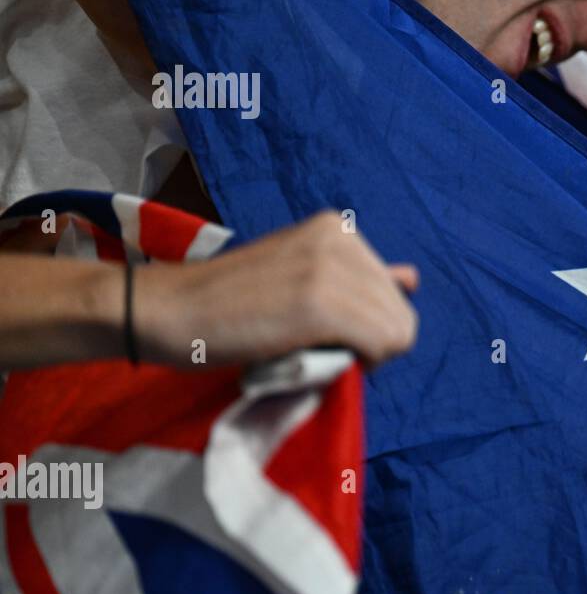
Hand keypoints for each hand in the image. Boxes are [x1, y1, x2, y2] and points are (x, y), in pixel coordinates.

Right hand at [135, 212, 419, 367]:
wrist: (168, 310)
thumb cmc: (230, 302)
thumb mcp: (301, 273)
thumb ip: (359, 277)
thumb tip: (412, 277)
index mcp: (336, 229)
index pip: (394, 292)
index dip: (366, 325)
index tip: (325, 332)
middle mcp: (339, 239)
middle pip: (401, 312)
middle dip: (373, 343)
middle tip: (322, 351)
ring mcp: (330, 269)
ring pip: (397, 331)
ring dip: (366, 357)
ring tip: (316, 355)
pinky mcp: (319, 304)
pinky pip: (379, 343)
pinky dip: (359, 364)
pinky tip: (319, 361)